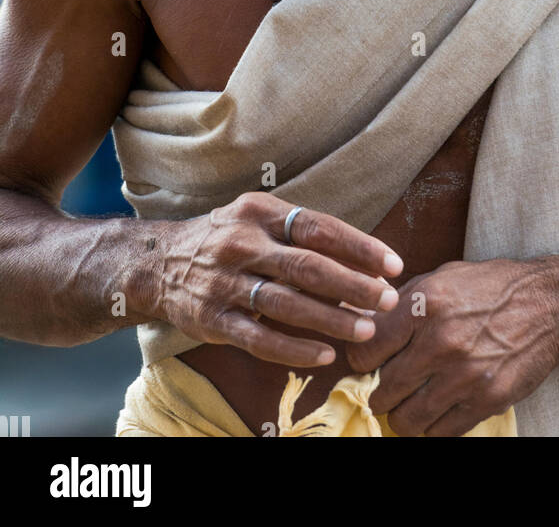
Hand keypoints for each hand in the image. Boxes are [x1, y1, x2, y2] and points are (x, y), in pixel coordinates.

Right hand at [146, 192, 403, 365]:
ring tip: (366, 330)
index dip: (359, 247)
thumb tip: (362, 258)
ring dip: (331, 319)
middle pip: (308, 266)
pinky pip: (259, 338)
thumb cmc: (226, 238)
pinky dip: (294, 349)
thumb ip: (301, 232)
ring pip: (287, 304)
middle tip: (388, 300)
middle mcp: (242, 244)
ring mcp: (225, 283)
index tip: (393, 264)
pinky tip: (324, 355)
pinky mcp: (212, 320)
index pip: (319, 227)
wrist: (157, 263)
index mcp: (260, 212)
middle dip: (354, 285)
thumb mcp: (258, 217)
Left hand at [345, 257, 558, 435]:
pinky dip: (433, 427)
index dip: (362, 362)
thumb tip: (360, 325)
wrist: (546, 305)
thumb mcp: (440, 278)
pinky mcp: (486, 401)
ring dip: (403, 416)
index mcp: (424, 304)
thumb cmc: (489, 289)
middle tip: (388, 388)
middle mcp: (441, 341)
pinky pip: (440, 433)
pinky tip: (437, 410)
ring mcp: (464, 375)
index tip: (369, 364)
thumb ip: (400, 304)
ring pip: (406, 420)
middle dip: (380, 393)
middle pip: (383, 391)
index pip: (366, 350)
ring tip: (410, 404)